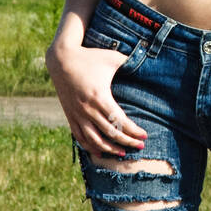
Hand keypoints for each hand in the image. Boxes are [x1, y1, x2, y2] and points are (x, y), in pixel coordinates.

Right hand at [46, 40, 148, 156]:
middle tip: (140, 147)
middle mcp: (88, 109)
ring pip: (93, 139)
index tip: (145, 136)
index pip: (119, 121)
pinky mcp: (70, 115)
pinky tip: (99, 152)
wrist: (61, 59)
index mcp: (100, 97)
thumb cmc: (91, 57)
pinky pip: (79, 136)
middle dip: (127, 142)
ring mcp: (77, 114)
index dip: (133, 131)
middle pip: (110, 133)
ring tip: (122, 153)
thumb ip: (130, 62)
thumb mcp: (112, 57)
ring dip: (108, 149)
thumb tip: (149, 60)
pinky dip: (89, 146)